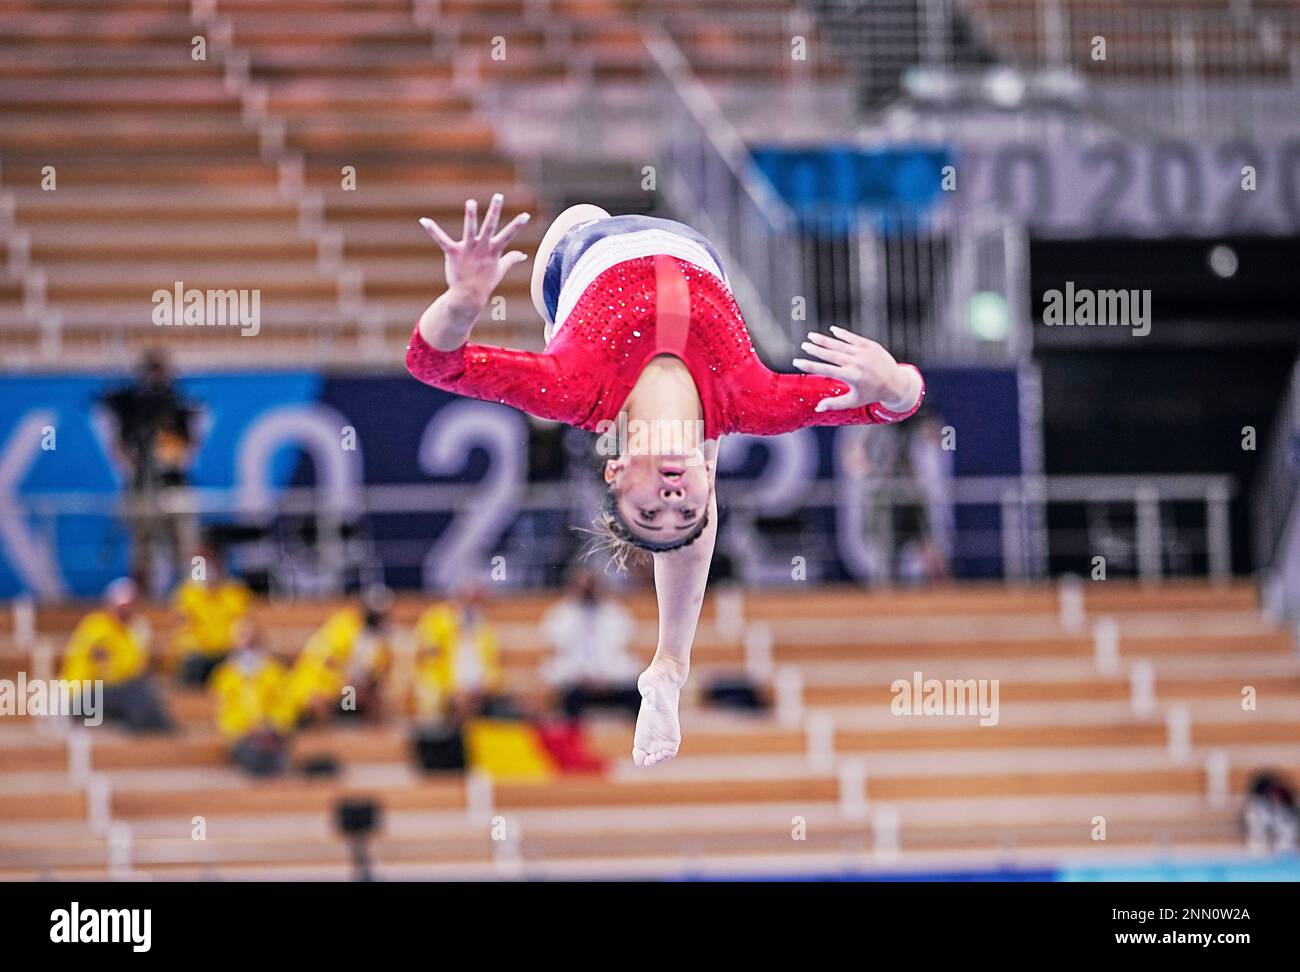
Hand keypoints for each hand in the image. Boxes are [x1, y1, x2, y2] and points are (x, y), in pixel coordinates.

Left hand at [419, 194, 529, 310]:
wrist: (468, 296)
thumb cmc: (485, 282)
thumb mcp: (500, 270)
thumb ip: (511, 259)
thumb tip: (523, 255)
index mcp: (494, 251)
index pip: (508, 235)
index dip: (518, 225)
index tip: (526, 215)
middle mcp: (482, 248)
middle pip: (490, 227)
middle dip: (494, 211)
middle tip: (498, 196)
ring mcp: (468, 250)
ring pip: (470, 230)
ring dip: (470, 216)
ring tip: (471, 202)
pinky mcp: (453, 253)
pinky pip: (442, 240)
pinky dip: (433, 230)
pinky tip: (424, 221)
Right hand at [793, 326, 919, 412]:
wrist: (895, 383)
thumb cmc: (871, 394)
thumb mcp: (853, 401)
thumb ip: (834, 404)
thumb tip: (817, 408)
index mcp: (850, 377)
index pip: (824, 369)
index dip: (809, 365)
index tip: (796, 361)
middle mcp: (856, 363)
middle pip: (831, 354)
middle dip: (815, 349)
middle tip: (803, 345)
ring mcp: (863, 353)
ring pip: (840, 344)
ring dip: (825, 340)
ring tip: (811, 335)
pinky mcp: (870, 345)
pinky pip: (853, 338)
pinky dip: (842, 334)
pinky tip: (832, 330)